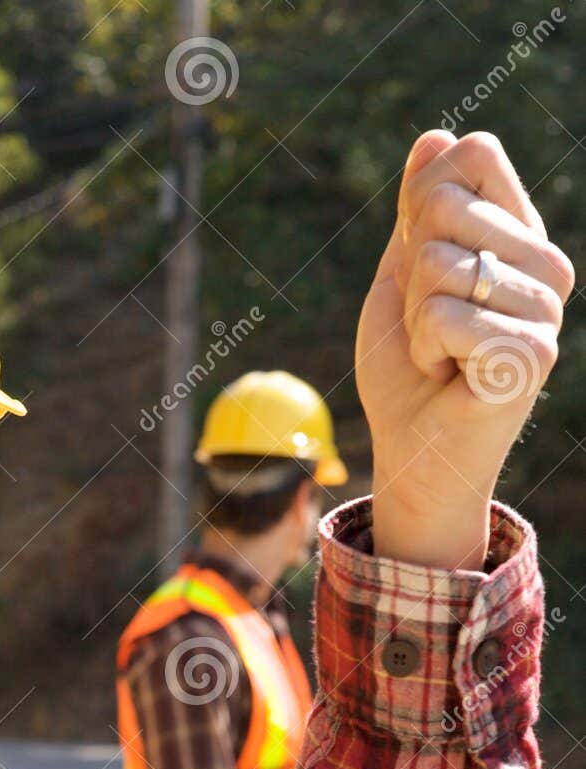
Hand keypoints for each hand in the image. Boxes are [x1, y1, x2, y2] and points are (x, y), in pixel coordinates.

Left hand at [355, 129, 573, 569]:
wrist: (413, 452)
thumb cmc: (407, 370)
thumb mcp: (400, 276)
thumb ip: (419, 212)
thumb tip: (435, 137)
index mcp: (519, 235)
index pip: (475, 154)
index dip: (423, 201)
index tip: (419, 260)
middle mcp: (544, 265)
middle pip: (445, 210)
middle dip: (410, 275)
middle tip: (429, 326)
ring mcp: (546, 309)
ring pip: (441, 266)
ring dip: (416, 319)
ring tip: (439, 355)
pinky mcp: (534, 353)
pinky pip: (448, 316)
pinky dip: (427, 350)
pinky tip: (448, 376)